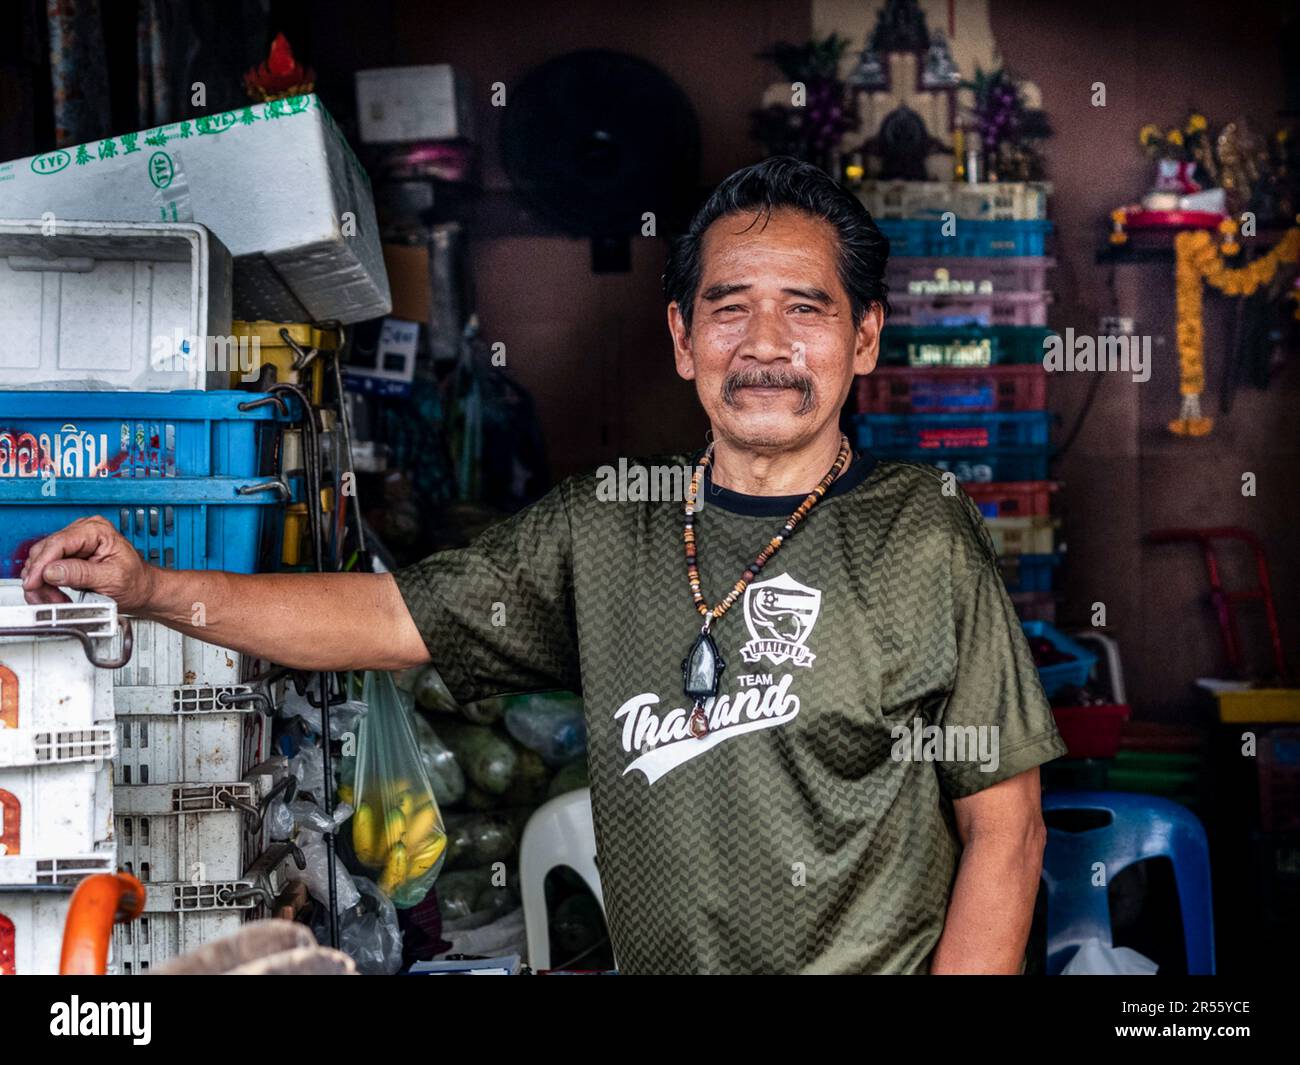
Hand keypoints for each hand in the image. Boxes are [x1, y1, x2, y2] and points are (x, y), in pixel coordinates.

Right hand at [20, 516, 157, 609]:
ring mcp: (75, 545)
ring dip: (42, 584)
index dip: (42, 564)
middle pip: (45, 551)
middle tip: (47, 598)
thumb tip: (52, 571)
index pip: (58, 543)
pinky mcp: (69, 558)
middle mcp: (83, 533)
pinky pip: (47, 569)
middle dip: (41, 578)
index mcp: (96, 530)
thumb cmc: (137, 582)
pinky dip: (46, 585)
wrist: (143, 590)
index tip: (33, 583)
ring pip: (42, 561)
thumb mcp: (112, 579)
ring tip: (55, 600)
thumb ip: (81, 574)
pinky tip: (55, 596)